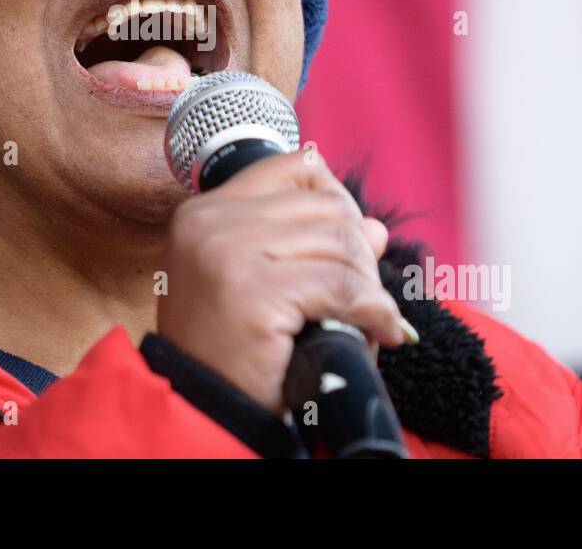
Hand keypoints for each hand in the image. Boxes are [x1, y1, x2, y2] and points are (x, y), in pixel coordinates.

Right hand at [156, 149, 409, 413]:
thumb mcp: (261, 286)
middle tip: (365, 295)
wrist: (201, 412)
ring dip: (370, 286)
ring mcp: (230, 253)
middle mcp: (212, 223)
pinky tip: (380, 332)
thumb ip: (313, 248)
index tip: (350, 241)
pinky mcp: (255, 292)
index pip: (293, 168)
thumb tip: (376, 227)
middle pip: (325, 207)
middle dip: (360, 251)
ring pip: (341, 244)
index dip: (337, 198)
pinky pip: (344, 288)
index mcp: (205, 213)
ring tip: (369, 319)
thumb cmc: (229, 354)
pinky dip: (376, 311)